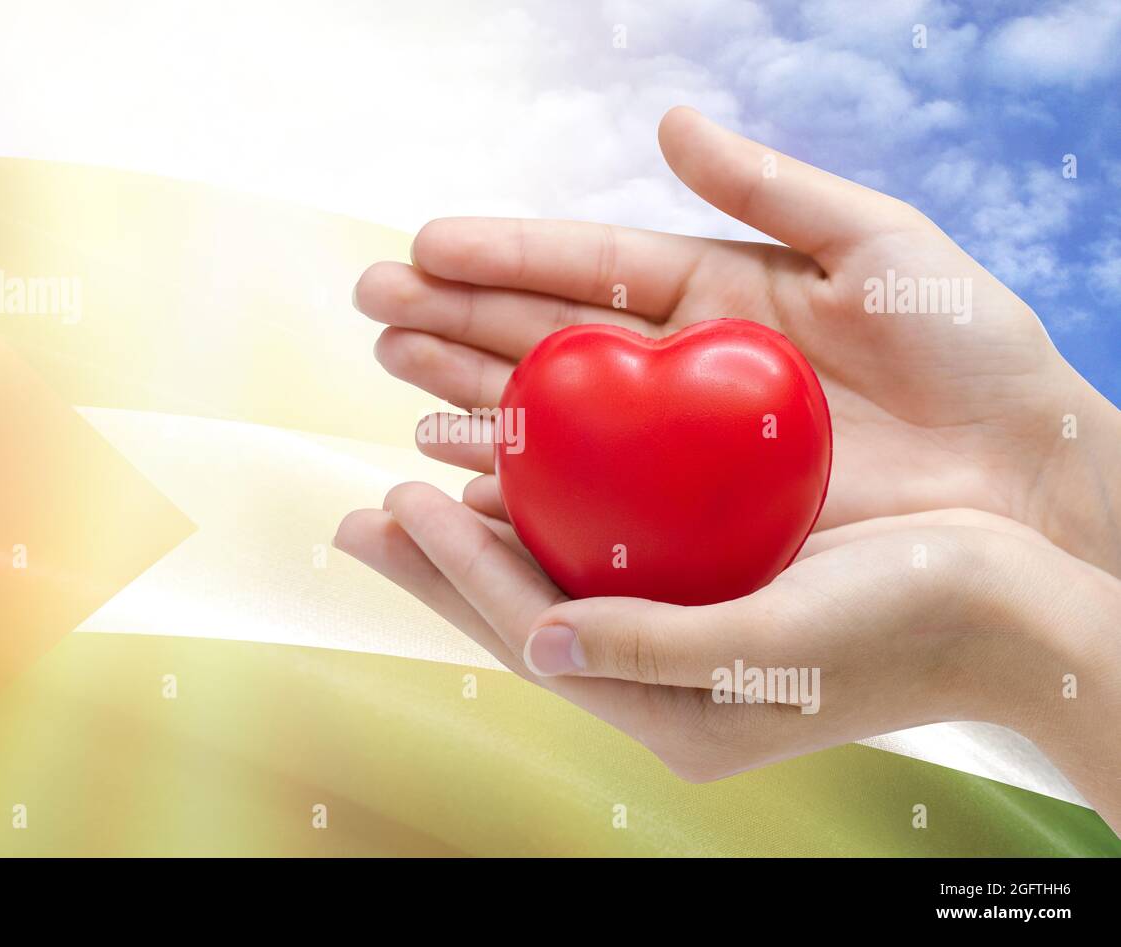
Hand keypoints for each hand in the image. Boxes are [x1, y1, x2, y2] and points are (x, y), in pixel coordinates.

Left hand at [335, 489, 1120, 831]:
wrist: (1010, 616)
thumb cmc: (913, 626)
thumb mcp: (786, 645)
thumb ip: (659, 651)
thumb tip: (538, 644)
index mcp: (670, 712)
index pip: (531, 634)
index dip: (455, 570)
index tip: (387, 502)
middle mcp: (661, 682)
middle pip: (520, 616)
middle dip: (435, 567)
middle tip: (355, 519)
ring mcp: (680, 640)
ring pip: (551, 584)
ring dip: (475, 543)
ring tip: (403, 502)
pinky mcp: (708, 598)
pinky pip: (603, 560)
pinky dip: (547, 525)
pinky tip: (508, 488)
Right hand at [352, 107, 1120, 576]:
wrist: (1026, 477)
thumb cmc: (972, 355)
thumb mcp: (881, 246)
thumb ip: (770, 186)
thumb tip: (666, 120)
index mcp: (712, 294)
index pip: (586, 267)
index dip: (504, 253)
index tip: (423, 245)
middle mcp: (677, 369)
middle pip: (545, 338)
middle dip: (455, 320)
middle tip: (372, 308)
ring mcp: (676, 449)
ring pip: (552, 417)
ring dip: (468, 396)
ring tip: (394, 377)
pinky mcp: (689, 520)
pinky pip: (589, 501)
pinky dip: (524, 488)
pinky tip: (462, 475)